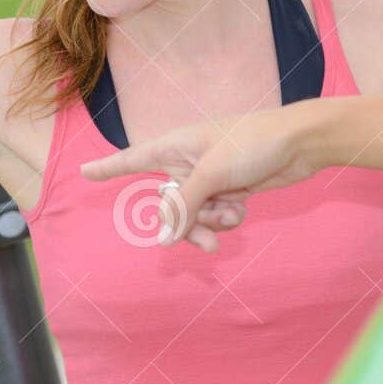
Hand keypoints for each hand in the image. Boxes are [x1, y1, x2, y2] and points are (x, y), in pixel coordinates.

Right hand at [80, 104, 322, 249]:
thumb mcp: (211, 173)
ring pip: (193, 215)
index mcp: (174, 145)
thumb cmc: (252, 143)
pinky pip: (215, 216)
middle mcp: (187, 162)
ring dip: (211, 221)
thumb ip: (183, 207)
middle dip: (186, 223)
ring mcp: (208, 178)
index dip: (108, 168)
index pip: (132, 159)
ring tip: (232, 214)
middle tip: (207, 239)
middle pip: (167, 205)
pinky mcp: (229, 190)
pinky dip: (228, 216)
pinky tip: (244, 205)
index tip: (83, 172)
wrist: (300, 143)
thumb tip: (162, 240)